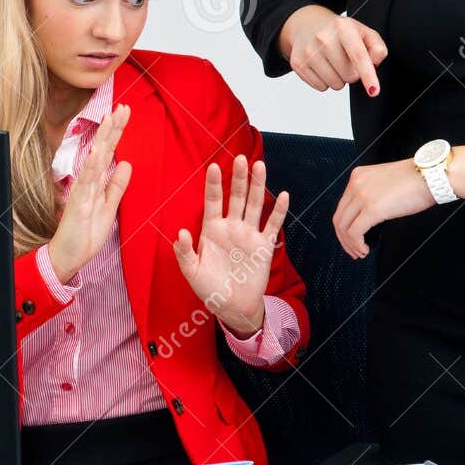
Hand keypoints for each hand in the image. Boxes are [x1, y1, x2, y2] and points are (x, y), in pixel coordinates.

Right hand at [46, 103, 131, 281]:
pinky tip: (97, 151)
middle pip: (102, 149)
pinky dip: (91, 165)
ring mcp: (82, 190)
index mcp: (96, 182)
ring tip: (111, 118)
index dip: (116, 132)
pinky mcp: (78, 202)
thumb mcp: (109, 207)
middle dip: (113, 128)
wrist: (67, 256)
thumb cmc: (85, 234)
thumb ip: (117, 186)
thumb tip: (127, 164)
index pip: (108, 151)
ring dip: (103, 139)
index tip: (125, 113)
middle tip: (123, 107)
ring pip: (94, 158)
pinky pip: (86, 181)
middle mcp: (88, 181)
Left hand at [173, 154, 289, 336]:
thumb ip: (184, 253)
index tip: (213, 166)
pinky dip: (278, 211)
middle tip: (239, 158)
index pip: (212, 201)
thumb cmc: (209, 288)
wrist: (232, 305)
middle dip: (238, 178)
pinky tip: (283, 195)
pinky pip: (272, 225)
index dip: (213, 184)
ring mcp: (248, 235)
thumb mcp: (191, 272)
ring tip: (260, 166)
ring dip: (257, 186)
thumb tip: (180, 233)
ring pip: (254, 205)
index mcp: (212, 230)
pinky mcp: (263, 246)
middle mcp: (231, 228)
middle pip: (236, 197)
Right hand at [279, 4, 388, 95]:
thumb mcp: (363, 32)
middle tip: (345, 59)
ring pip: (335, 84)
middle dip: (352, 73)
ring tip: (333, 62)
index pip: (358, 56)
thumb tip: (373, 66)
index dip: (368, 75)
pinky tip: (322, 66)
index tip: (373, 90)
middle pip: (349, 75)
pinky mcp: (298, 64)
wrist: (307, 25)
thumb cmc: (338, 32)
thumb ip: (377, 48)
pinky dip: (325, 81)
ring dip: (338, 78)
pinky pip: (321, 87)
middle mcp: (323, 38)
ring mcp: (309, 52)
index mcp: (343, 27)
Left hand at [332, 158, 434, 258]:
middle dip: (344, 238)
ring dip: (350, 244)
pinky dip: (357, 244)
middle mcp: (356, 184)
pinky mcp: (372, 209)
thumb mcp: (385, 182)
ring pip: (344, 226)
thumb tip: (367, 217)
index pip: (342, 206)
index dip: (344, 226)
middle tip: (353, 250)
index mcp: (358, 176)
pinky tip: (365, 250)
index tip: (350, 238)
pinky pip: (355, 232)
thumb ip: (372, 194)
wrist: (431, 175)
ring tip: (360, 252)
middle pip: (339, 217)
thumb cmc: (417, 179)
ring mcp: (362, 196)